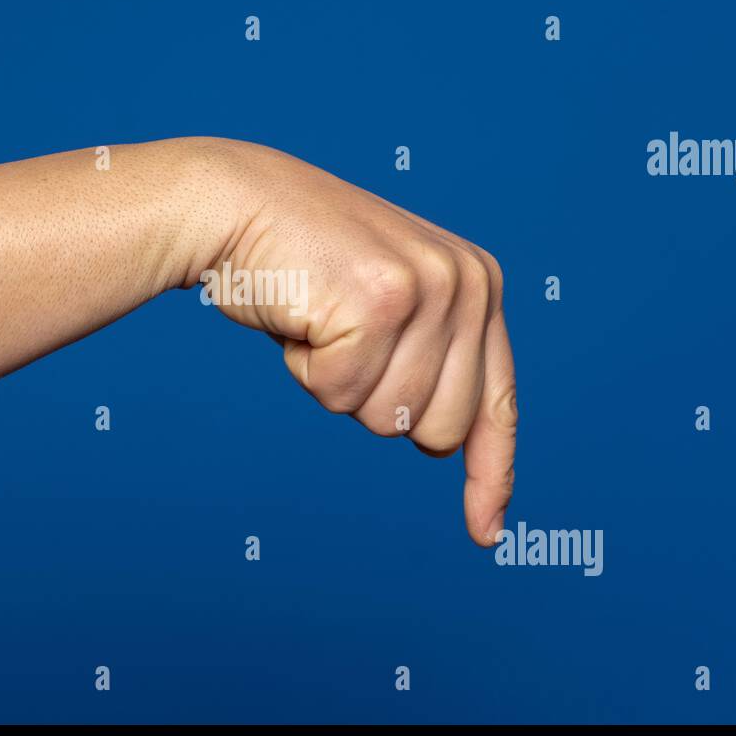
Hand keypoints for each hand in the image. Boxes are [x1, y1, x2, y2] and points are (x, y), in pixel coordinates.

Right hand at [185, 139, 516, 545]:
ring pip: (386, 418)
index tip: (485, 533)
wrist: (237, 202)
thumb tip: (450, 446)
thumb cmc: (305, 265)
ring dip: (336, 384)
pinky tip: (301, 314)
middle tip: (343, 342)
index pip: (498, 402)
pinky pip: (341, 393)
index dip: (490, 474)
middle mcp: (470, 283)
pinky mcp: (381, 301)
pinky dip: (307, 369)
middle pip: (438, 429)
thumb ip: (432, 357)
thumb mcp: (390, 302)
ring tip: (321, 320)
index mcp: (482, 282)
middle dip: (375, 403)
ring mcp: (429, 288)